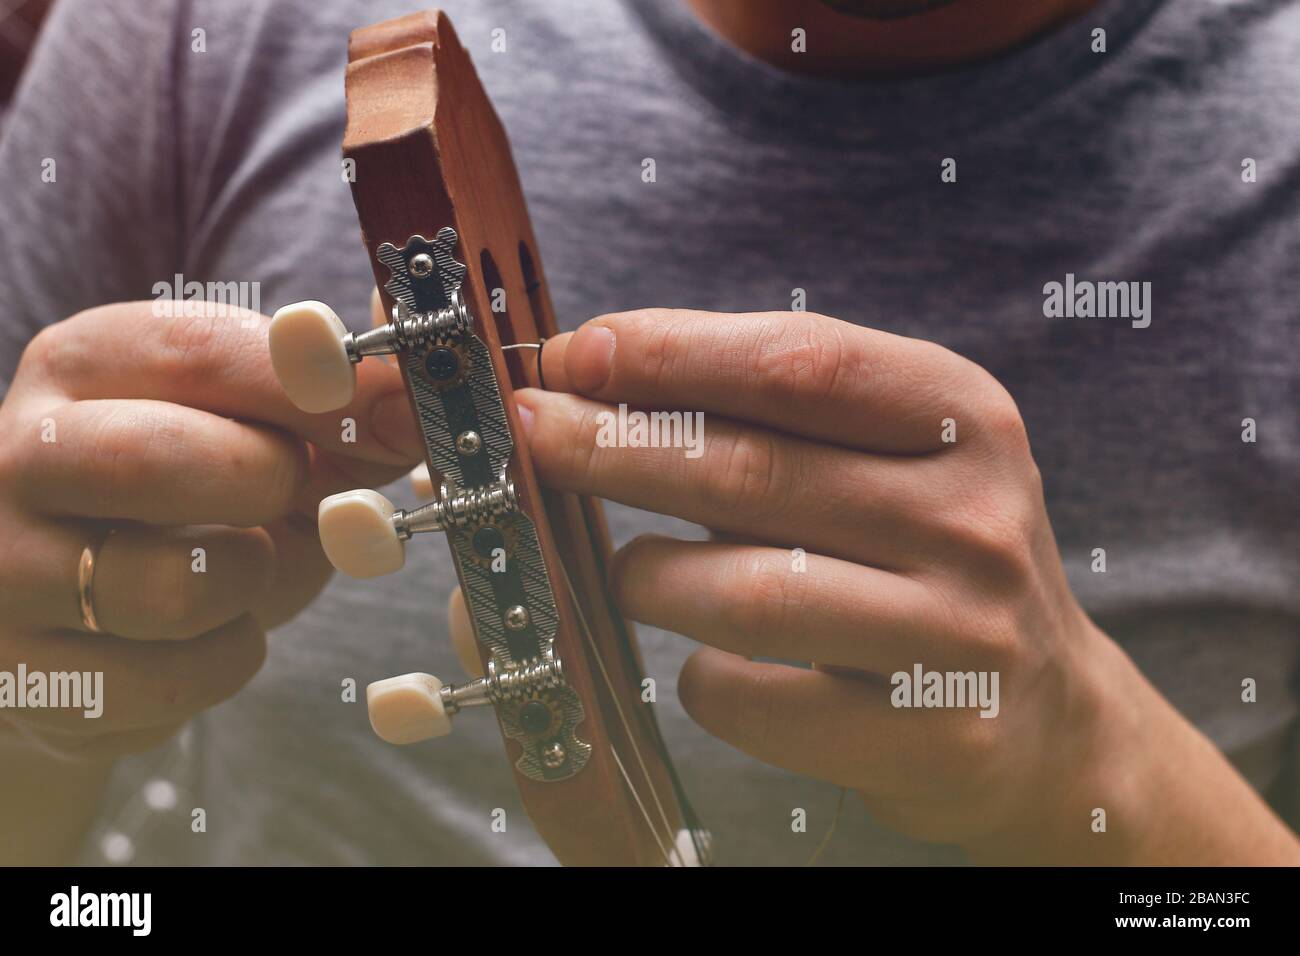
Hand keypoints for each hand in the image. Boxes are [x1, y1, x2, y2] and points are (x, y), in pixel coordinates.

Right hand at [0, 300, 420, 766]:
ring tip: (244, 563)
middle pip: (158, 460)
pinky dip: (226, 658)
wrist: (89, 609)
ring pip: (171, 588)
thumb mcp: (262, 433)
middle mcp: (17, 456)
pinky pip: (171, 682)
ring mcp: (6, 571)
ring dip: (253, 581)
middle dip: (267, 481)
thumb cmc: (196, 502)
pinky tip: (210, 630)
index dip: (303, 380)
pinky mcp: (26, 677)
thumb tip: (411, 409)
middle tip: (290, 489)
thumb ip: (339, 415)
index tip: (381, 404)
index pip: (193, 351)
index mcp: (84, 366)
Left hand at [483, 308, 1299, 863]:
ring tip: (627, 572)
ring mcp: (959, 633)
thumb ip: (772, 415)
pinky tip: (707, 666)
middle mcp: (973, 518)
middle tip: (531, 434)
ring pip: (746, 593)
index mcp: (963, 417)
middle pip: (755, 471)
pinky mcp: (931, 735)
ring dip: (648, 576)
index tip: (575, 352)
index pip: (799, 362)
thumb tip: (594, 372)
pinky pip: (757, 700)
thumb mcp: (893, 457)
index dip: (671, 352)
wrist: (1049, 716)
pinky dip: (702, 680)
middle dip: (616, 448)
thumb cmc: (931, 559)